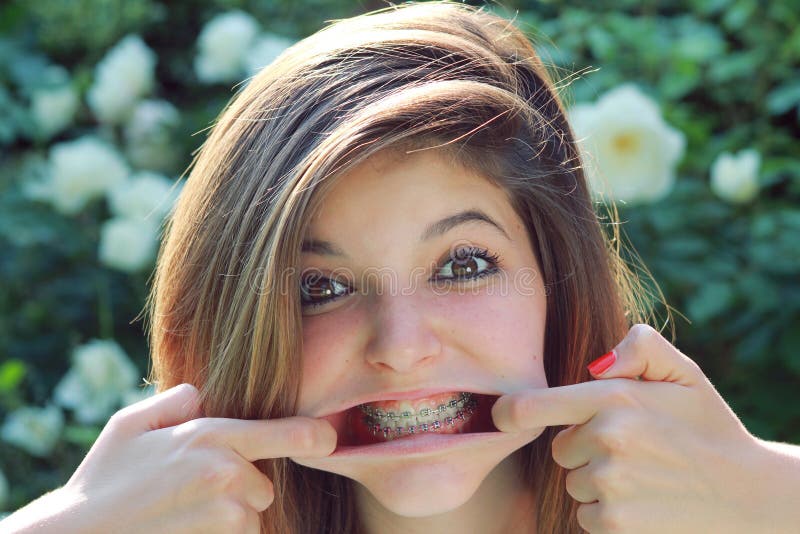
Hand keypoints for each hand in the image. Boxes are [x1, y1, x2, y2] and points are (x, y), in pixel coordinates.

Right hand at [2, 383, 335, 533]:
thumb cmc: (103, 480)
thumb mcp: (130, 424)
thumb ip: (177, 401)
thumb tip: (204, 397)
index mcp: (209, 437)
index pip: (281, 434)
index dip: (311, 436)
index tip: (329, 439)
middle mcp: (225, 474)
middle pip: (264, 485)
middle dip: (242, 488)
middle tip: (195, 490)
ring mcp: (224, 514)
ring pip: (251, 516)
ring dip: (229, 516)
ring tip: (183, 512)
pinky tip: (184, 528)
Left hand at [491, 324, 774, 533]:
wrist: (747, 493)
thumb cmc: (707, 427)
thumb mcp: (683, 372)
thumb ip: (640, 346)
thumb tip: (595, 363)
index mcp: (614, 399)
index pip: (529, 407)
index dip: (507, 412)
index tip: (501, 417)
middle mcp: (606, 439)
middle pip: (559, 448)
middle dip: (583, 448)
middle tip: (629, 447)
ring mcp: (609, 484)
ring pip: (573, 481)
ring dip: (596, 480)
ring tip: (641, 474)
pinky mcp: (615, 521)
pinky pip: (587, 514)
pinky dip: (607, 511)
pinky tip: (642, 500)